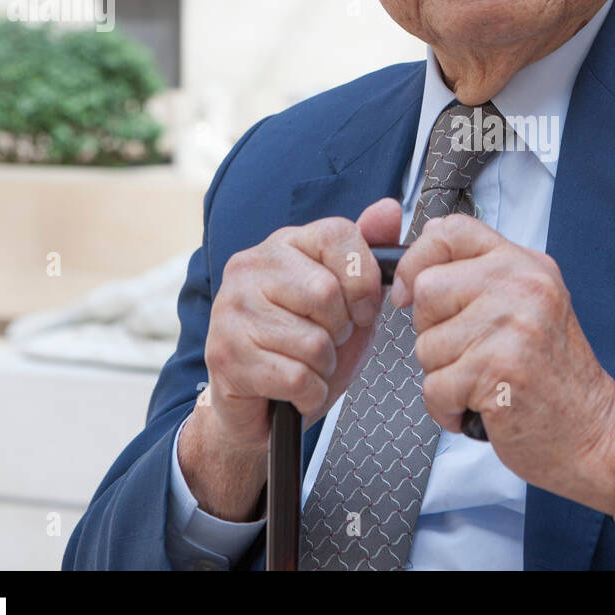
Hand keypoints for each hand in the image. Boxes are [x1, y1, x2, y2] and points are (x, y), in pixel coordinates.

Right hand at [179, 197, 400, 519]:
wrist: (260, 406)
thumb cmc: (306, 348)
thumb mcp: (349, 301)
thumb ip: (369, 256)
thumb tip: (390, 208)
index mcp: (284, 244)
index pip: (338, 234)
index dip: (363, 281)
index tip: (361, 310)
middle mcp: (250, 267)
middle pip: (326, 292)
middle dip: (341, 330)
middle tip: (325, 342)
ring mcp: (231, 310)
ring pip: (313, 342)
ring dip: (324, 367)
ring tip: (306, 366)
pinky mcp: (224, 355)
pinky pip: (297, 378)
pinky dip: (309, 394)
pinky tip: (295, 390)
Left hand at [390, 214, 614, 515]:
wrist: (593, 431)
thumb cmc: (555, 376)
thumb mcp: (530, 304)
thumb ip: (482, 273)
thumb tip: (427, 243)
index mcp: (526, 266)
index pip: (451, 232)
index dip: (418, 260)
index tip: (411, 292)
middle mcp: (522, 288)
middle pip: (428, 290)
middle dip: (433, 330)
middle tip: (469, 352)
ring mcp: (512, 327)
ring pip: (426, 344)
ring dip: (443, 375)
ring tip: (482, 381)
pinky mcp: (498, 370)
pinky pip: (434, 387)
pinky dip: (447, 408)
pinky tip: (479, 405)